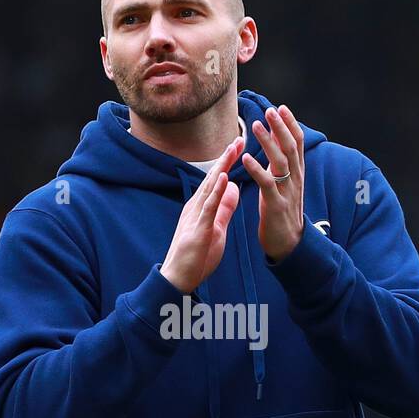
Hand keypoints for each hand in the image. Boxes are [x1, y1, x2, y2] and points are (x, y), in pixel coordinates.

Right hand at [160, 136, 243, 293]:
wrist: (178, 278)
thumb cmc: (196, 256)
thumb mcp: (216, 228)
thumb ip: (224, 208)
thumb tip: (233, 189)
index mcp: (201, 207)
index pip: (216, 180)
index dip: (228, 162)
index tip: (239, 146)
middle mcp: (196, 207)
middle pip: (212, 177)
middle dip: (226, 158)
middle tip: (239, 139)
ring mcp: (195, 216)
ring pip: (210, 187)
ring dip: (222, 167)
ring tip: (233, 150)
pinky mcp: (198, 228)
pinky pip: (208, 207)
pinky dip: (216, 190)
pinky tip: (224, 177)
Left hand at [242, 105, 304, 261]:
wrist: (288, 242)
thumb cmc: (283, 210)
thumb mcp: (286, 183)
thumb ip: (282, 163)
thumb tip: (278, 140)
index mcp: (297, 172)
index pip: (297, 143)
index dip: (290, 124)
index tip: (281, 108)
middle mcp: (296, 179)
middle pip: (290, 148)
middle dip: (281, 127)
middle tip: (270, 110)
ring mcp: (287, 192)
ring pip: (280, 162)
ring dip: (267, 142)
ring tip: (255, 126)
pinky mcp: (276, 205)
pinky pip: (267, 184)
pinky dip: (257, 169)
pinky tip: (246, 158)